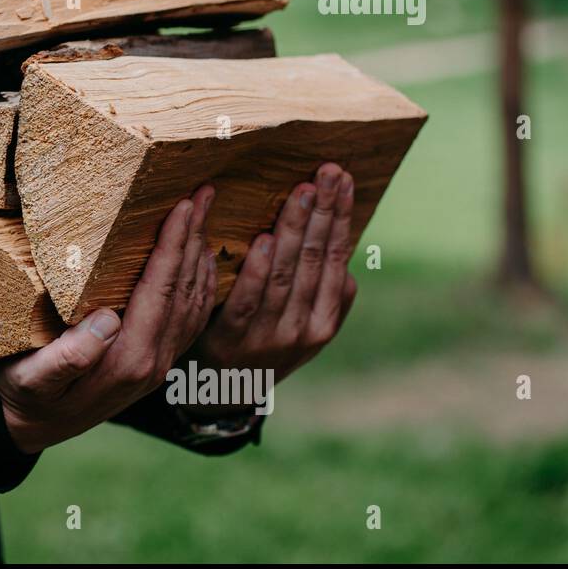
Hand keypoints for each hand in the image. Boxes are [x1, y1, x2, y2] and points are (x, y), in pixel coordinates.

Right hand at [0, 185, 218, 454]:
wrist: (30, 429)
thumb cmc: (23, 395)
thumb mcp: (31, 379)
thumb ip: (68, 358)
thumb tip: (106, 321)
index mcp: (128, 362)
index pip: (161, 291)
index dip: (174, 246)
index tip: (183, 205)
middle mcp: (154, 364)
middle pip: (186, 291)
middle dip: (195, 238)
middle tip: (205, 192)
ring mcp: (159, 365)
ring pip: (195, 303)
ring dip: (202, 254)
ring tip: (206, 212)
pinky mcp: (156, 362)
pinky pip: (191, 318)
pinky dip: (202, 283)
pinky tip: (201, 258)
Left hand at [189, 163, 358, 390]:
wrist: (218, 396)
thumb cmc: (261, 349)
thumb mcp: (300, 332)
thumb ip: (323, 303)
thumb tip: (349, 273)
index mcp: (324, 322)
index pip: (336, 260)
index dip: (340, 218)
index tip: (344, 180)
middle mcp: (303, 329)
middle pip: (317, 260)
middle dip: (324, 212)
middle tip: (328, 172)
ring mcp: (269, 337)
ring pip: (287, 274)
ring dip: (296, 230)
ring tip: (303, 192)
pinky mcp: (231, 340)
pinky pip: (248, 300)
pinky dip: (259, 270)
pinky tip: (266, 240)